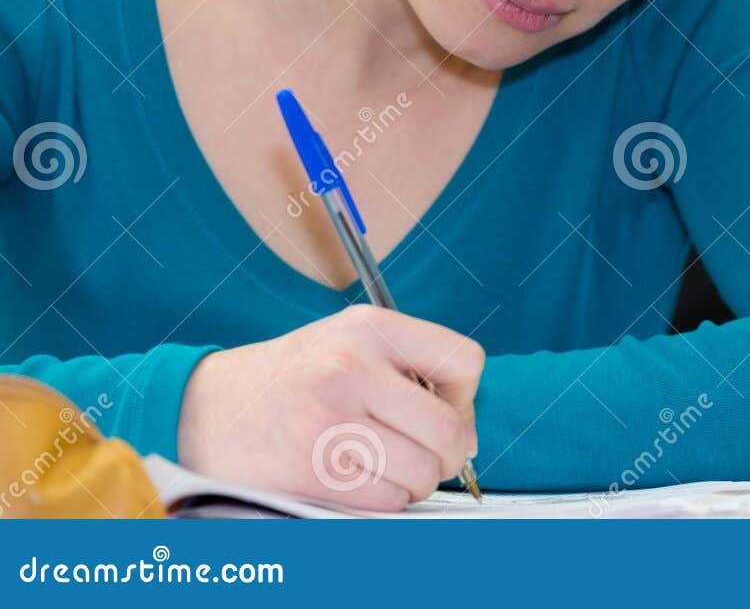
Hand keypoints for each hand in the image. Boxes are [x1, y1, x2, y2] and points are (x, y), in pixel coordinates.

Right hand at [176, 304, 484, 511]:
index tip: (446, 408)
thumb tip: (467, 431)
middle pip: (449, 430)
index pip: (464, 361)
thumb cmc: (289, 378)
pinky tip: (356, 478)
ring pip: (422, 473)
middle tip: (429, 454)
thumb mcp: (349, 342)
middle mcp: (352, 367)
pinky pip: (386, 501)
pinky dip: (383, 499)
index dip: (466, 397)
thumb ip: (411, 370)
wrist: (203, 408)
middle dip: (450, 453)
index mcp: (369, 327)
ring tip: (384, 464)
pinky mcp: (313, 470)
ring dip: (415, 481)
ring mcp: (331, 420)